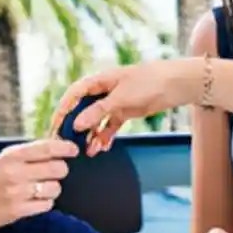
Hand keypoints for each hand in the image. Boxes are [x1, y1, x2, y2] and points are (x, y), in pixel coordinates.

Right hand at [0, 139, 78, 232]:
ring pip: (55, 188)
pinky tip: (34, 200)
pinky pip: (47, 205)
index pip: (47, 148)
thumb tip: (60, 146)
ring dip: (52, 189)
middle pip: (58, 168)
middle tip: (53, 173)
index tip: (74, 150)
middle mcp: (15, 172)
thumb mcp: (5, 159)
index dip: (65, 148)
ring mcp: (18, 193)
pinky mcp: (19, 211)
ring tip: (39, 189)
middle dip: (60, 170)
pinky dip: (45, 203)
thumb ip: (30, 153)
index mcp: (12, 155)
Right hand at [49, 59, 202, 155]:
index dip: (63, 111)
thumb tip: (76, 124)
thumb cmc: (148, 82)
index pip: (73, 95)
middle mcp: (104, 91)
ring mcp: (115, 102)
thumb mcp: (120, 98)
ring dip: (91, 135)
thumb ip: (98, 111)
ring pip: (96, 121)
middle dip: (75, 127)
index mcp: (99, 81)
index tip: (56, 127)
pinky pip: (110, 126)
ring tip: (87, 151)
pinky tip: (101, 148)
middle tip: (67, 144)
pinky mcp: (125, 111)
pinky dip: (105, 136)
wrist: (176, 84)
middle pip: (83, 109)